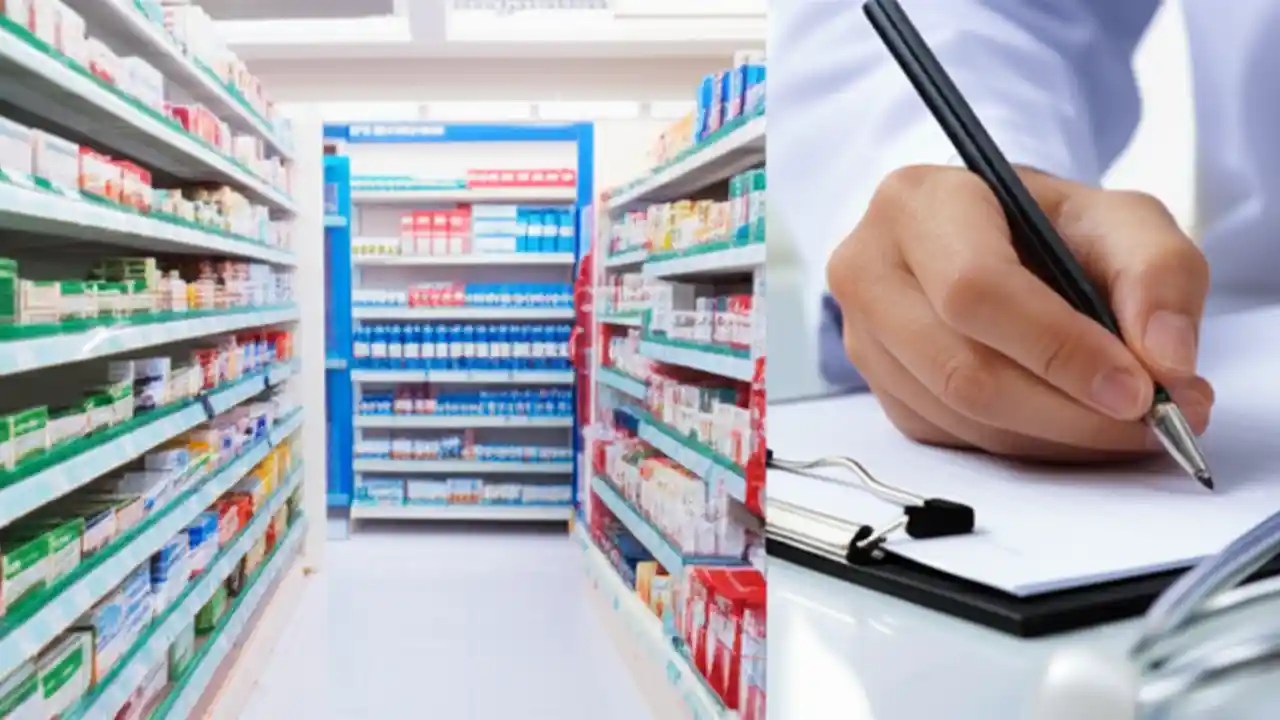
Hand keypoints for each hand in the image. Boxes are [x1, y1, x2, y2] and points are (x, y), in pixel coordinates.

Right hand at [828, 165, 1213, 460]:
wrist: (994, 240)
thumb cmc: (1048, 226)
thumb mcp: (1120, 219)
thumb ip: (1159, 274)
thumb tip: (1167, 363)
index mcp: (917, 203)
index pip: (976, 289)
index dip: (1057, 348)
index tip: (1137, 388)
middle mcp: (867, 268)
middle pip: (962, 369)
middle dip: (1067, 411)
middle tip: (1149, 423)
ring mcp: (863, 334)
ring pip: (959, 415)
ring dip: (1055, 437)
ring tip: (1125, 423)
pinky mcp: (878, 387)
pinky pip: (953, 438)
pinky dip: (1027, 444)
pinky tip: (1071, 422)